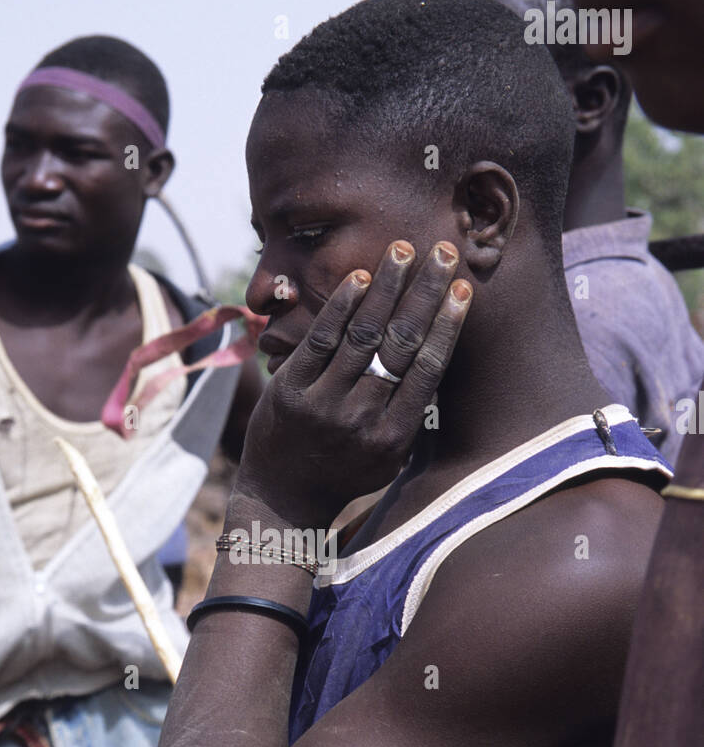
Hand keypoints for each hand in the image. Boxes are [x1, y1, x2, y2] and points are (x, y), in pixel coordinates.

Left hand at [236, 240, 471, 526]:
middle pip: (400, 344)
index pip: (427, 369)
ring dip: (386, 286)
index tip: (462, 289)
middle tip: (444, 251)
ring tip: (404, 249)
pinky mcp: (289, 390)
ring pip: (362, 334)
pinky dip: (341, 305)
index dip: (446, 325)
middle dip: (424, 293)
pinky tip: (360, 276)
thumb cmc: (346, 470)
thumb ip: (412, 412)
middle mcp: (361, 420)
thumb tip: (440, 354)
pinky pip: (320, 339)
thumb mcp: (389, 456)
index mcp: (394, 437)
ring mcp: (322, 404)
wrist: (283, 497)